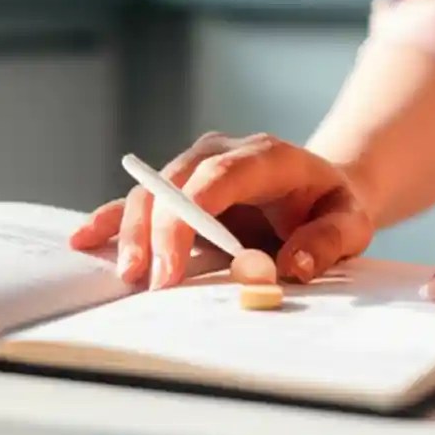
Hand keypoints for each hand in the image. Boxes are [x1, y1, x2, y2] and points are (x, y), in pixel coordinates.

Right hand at [70, 132, 373, 288]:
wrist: (322, 188)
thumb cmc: (334, 206)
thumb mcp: (351, 222)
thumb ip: (326, 242)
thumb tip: (291, 266)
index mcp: (265, 156)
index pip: (218, 177)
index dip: (189, 217)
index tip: (174, 264)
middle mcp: (221, 153)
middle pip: (174, 184)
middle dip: (154, 233)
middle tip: (148, 281)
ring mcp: (194, 168)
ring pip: (150, 193)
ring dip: (131, 233)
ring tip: (127, 275)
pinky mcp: (178, 190)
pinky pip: (141, 202)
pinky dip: (111, 220)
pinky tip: (84, 239)